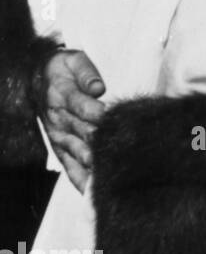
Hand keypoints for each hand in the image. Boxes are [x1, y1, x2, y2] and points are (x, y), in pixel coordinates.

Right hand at [40, 49, 105, 192]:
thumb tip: (98, 87)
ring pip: (77, 154)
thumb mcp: (74, 60)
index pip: (82, 106)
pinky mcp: (60, 148)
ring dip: (92, 167)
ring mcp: (59, 136)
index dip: (98, 114)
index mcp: (62, 95)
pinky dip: (81, 180)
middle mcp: (59, 119)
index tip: (113, 121)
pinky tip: (93, 193)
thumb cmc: (64, 70)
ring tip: (109, 180)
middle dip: (100, 145)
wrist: (38, 79)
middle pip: (82, 133)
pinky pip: (69, 166)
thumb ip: (87, 72)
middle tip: (118, 157)